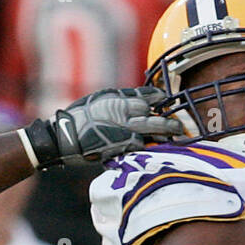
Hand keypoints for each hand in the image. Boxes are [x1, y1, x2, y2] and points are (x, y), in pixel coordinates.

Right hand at [22, 87, 183, 167]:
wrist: (65, 136)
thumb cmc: (79, 117)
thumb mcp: (99, 100)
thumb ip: (118, 100)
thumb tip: (135, 101)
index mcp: (120, 100)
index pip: (147, 97)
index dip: (158, 100)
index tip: (164, 102)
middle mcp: (125, 113)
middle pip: (154, 114)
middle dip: (168, 120)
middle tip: (179, 125)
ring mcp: (124, 130)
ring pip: (152, 129)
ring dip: (165, 133)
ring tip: (174, 136)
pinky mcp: (120, 145)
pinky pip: (140, 145)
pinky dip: (149, 146)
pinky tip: (158, 148)